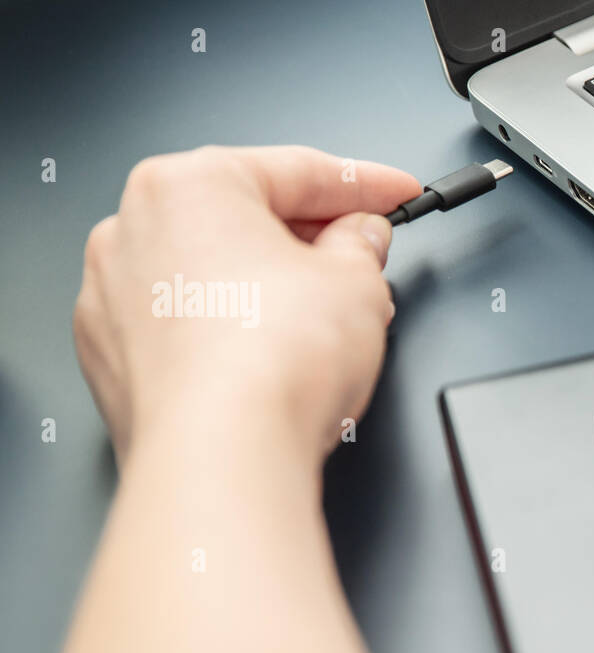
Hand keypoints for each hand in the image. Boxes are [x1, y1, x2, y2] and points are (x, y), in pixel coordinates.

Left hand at [73, 145, 420, 463]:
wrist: (221, 455)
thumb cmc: (270, 363)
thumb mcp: (359, 283)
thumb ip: (362, 244)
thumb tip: (359, 237)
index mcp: (188, 184)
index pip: (298, 170)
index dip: (365, 184)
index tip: (395, 195)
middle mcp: (132, 229)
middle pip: (246, 218)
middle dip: (314, 239)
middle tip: (368, 258)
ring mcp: (112, 298)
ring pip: (211, 273)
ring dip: (271, 286)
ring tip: (329, 319)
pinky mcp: (113, 360)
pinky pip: (186, 325)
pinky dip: (231, 331)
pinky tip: (274, 356)